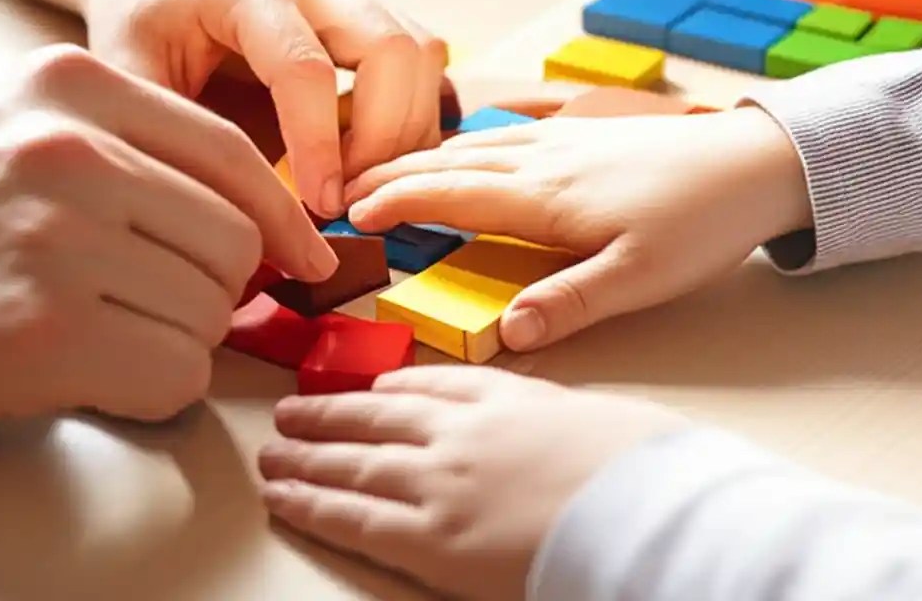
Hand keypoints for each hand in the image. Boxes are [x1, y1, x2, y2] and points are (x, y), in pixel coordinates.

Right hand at [0, 45, 336, 438]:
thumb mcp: (3, 134)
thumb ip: (119, 155)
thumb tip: (243, 220)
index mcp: (67, 89)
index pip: (230, 155)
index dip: (279, 220)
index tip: (299, 259)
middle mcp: (68, 151)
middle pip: (233, 242)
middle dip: (214, 291)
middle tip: (154, 312)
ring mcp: (58, 241)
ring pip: (210, 314)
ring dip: (174, 342)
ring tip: (98, 340)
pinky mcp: (43, 335)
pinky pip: (175, 376)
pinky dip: (152, 392)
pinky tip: (90, 380)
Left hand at [80, 0, 447, 217]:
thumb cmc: (140, 23)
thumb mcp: (131, 76)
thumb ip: (177, 135)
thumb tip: (231, 216)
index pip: (306, 68)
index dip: (321, 146)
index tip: (322, 207)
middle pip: (392, 49)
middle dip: (384, 138)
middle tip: (351, 199)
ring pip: (420, 53)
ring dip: (407, 130)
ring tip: (364, 185)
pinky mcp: (368, 9)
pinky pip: (421, 60)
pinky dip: (412, 116)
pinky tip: (372, 159)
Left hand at [258, 365, 687, 599]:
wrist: (648, 514)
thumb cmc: (645, 470)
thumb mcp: (605, 418)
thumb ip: (557, 417)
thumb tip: (553, 426)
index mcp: (506, 396)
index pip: (433, 383)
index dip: (391, 385)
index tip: (370, 386)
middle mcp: (460, 431)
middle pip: (377, 417)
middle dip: (329, 415)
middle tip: (292, 413)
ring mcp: (439, 481)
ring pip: (353, 463)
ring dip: (305, 457)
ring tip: (273, 453)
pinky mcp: (428, 539)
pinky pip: (354, 517)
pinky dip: (311, 504)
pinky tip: (282, 496)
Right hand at [345, 107, 812, 349]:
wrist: (758, 161)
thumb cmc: (701, 224)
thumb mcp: (640, 279)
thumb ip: (569, 303)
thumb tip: (507, 335)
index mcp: (545, 199)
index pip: (452, 197)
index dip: (398, 203)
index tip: (352, 213)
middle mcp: (542, 161)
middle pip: (450, 163)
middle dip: (393, 173)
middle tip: (345, 186)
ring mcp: (562, 140)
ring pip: (473, 142)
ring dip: (423, 155)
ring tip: (387, 166)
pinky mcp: (583, 132)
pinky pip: (504, 131)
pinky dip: (466, 140)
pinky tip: (466, 144)